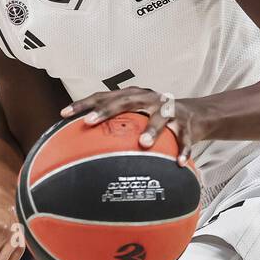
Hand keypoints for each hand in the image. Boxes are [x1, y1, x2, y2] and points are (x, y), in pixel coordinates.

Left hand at [60, 87, 204, 164]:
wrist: (196, 114)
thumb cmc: (155, 117)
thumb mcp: (135, 115)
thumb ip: (113, 125)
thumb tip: (81, 144)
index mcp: (133, 96)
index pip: (103, 97)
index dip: (83, 104)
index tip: (63, 114)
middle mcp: (149, 99)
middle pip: (126, 102)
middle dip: (107, 111)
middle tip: (89, 122)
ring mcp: (169, 111)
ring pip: (160, 119)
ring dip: (152, 130)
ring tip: (143, 143)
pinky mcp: (187, 125)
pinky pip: (185, 138)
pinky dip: (183, 149)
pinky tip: (178, 162)